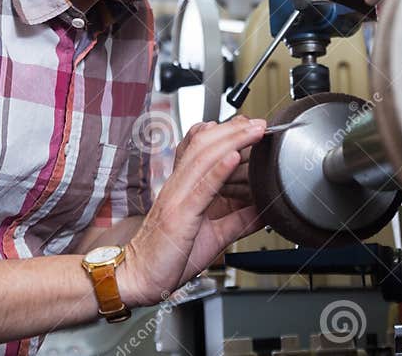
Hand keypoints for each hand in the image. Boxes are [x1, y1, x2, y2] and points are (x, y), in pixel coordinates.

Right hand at [117, 116, 266, 306]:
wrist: (137, 278)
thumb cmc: (168, 257)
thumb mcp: (213, 235)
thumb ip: (238, 220)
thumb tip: (264, 211)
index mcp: (185, 187)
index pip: (204, 149)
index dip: (227, 133)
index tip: (251, 127)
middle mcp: (179, 186)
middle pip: (205, 145)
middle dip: (234, 130)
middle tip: (259, 123)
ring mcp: (178, 197)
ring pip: (203, 158)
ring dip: (232, 140)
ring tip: (253, 131)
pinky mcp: (179, 215)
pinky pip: (201, 188)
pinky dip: (219, 170)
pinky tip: (233, 157)